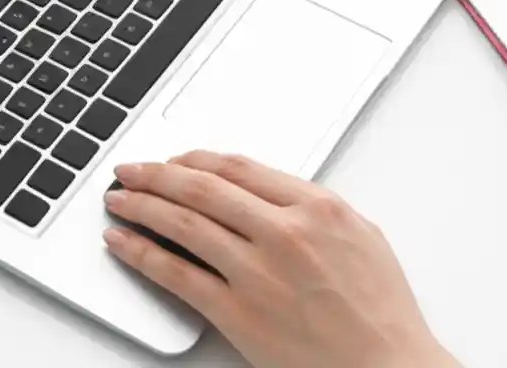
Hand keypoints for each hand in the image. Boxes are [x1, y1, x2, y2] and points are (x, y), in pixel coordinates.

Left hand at [102, 152, 458, 367]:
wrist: (387, 366)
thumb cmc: (381, 312)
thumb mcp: (361, 237)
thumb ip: (315, 210)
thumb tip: (271, 194)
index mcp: (318, 208)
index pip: (241, 168)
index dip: (199, 160)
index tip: (178, 160)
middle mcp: (284, 233)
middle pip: (204, 189)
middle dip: (158, 174)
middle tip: (131, 170)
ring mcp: (257, 273)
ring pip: (183, 224)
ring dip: (142, 206)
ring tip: (119, 199)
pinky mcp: (238, 313)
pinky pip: (177, 276)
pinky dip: (143, 254)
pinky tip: (123, 243)